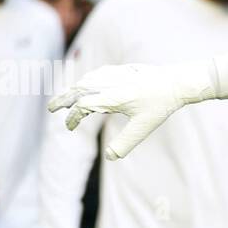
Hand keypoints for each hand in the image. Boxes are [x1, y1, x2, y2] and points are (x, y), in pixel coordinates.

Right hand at [48, 60, 216, 159]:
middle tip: (50, 109)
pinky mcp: (120, 70)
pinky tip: (84, 86)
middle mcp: (110, 83)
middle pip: (78, 88)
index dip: (73, 117)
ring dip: (72, 89)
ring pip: (86, 80)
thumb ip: (125, 143)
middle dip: (63, 99)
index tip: (70, 127)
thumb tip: (110, 157)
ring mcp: (114, 74)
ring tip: (64, 99)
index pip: (83, 106)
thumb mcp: (143, 128)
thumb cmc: (160, 105)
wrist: (176, 82)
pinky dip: (85, 81)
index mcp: (113, 97)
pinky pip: (96, 74)